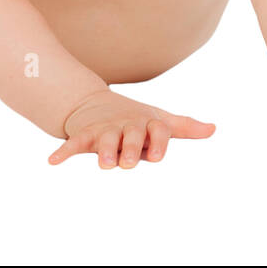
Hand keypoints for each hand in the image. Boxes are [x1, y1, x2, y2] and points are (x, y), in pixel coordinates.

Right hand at [48, 88, 215, 168]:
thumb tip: (213, 128)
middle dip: (130, 147)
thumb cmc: (135, 120)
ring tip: (105, 164)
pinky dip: (63, 151)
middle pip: (131, 135)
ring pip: (106, 139)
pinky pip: (74, 143)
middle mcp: (127, 125)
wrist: (95, 103)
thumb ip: (184, 127)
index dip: (157, 142)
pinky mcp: (84, 134)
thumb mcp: (159, 121)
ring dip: (105, 150)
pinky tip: (53, 161)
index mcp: (147, 123)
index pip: (157, 130)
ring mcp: (105, 129)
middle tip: (127, 163)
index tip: (155, 157)